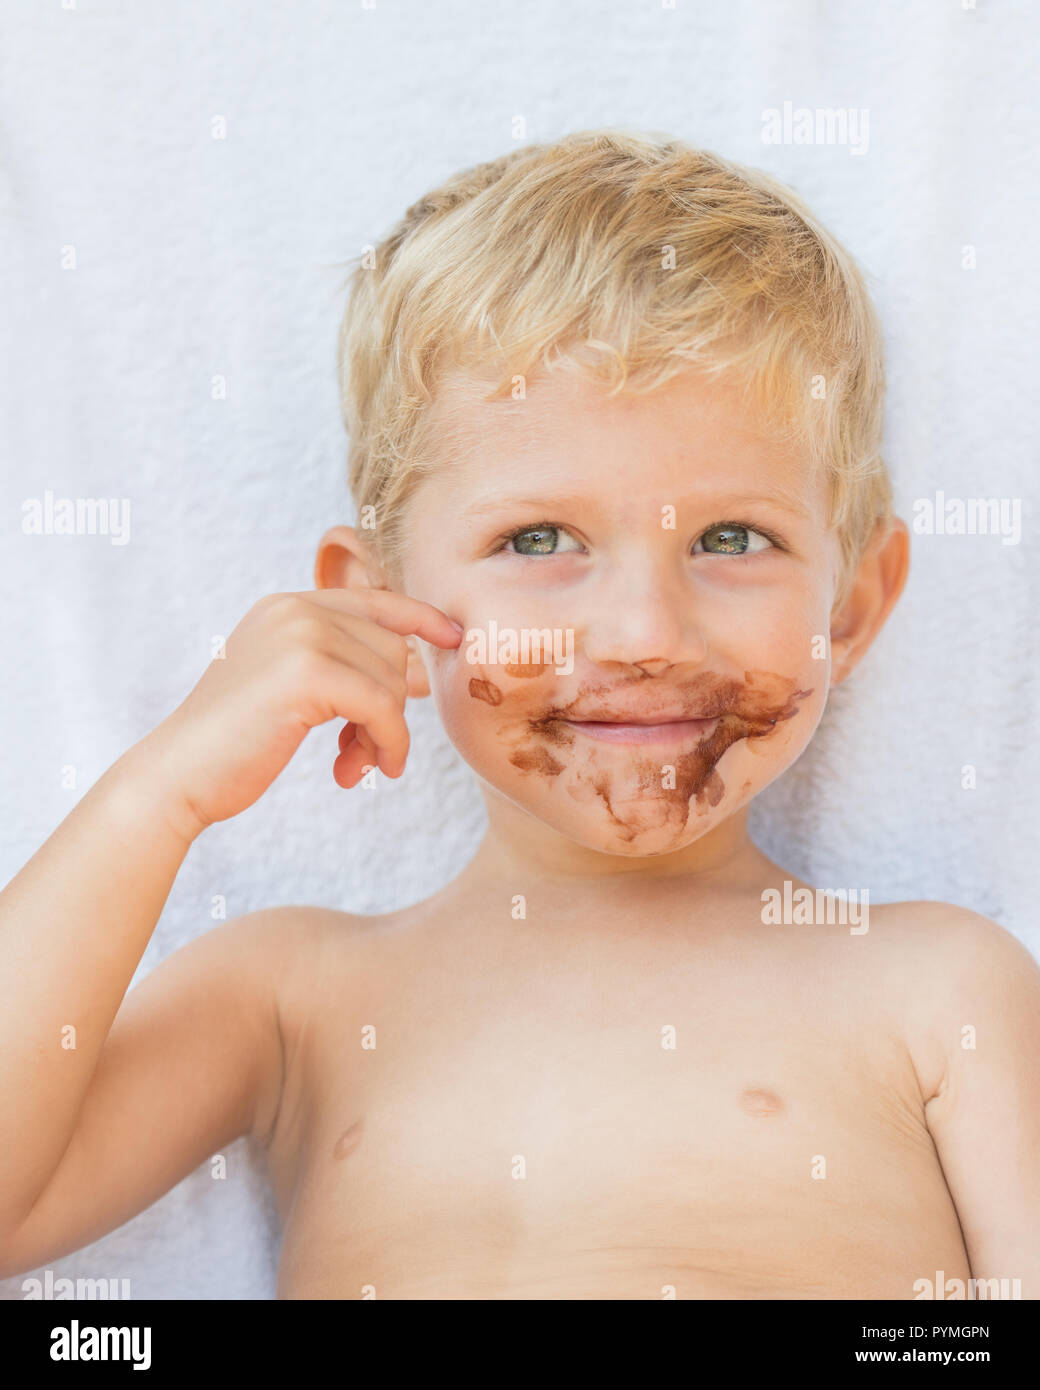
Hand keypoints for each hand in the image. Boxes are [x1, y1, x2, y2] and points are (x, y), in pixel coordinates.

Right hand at [134, 588, 461, 841]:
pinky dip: (386, 744)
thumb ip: (337, 667)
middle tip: (364, 754)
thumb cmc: (234, 744)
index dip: (421, 617)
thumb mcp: (287, 688)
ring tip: (353, 766)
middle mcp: (295, 608)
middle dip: (388, 707)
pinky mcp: (308, 672)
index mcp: (287, 606)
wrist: (178, 774)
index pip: (374, 600)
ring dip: (384, 734)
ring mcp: (300, 634)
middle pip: (391, 648)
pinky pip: (382, 707)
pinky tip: (360, 773)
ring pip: (391, 680)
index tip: (454, 636)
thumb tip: (412, 671)